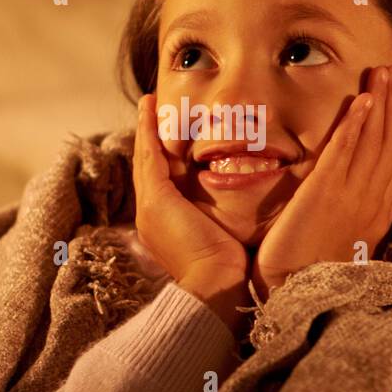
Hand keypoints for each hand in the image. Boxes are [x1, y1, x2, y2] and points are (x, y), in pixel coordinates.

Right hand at [132, 93, 251, 333]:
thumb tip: (246, 206)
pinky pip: (150, 158)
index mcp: (166, 226)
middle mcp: (151, 216)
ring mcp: (150, 209)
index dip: (162, 157)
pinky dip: (148, 132)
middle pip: (148, 167)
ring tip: (147, 104)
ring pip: (145, 159)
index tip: (167, 135)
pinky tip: (150, 111)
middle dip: (148, 138)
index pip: (162, 183)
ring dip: (146, 129)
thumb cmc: (230, 270)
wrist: (216, 288)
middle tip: (149, 109)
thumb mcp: (227, 236)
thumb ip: (227, 217)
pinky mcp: (157, 201)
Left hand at [250, 64, 391, 298]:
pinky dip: (355, 126)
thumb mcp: (361, 238)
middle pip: (389, 142)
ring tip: (383, 73)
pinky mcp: (324, 195)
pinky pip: (344, 153)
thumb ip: (384, 211)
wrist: (291, 292)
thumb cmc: (318, 268)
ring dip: (380, 104)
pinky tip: (361, 101)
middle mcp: (370, 200)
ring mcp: (349, 196)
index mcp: (379, 209)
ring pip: (372, 141)